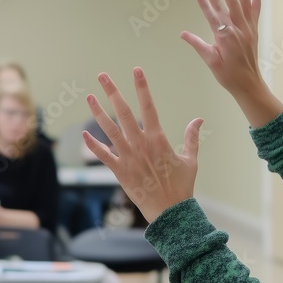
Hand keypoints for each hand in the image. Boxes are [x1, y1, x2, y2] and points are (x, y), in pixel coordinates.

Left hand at [83, 68, 202, 223]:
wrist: (170, 212)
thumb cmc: (182, 186)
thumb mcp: (191, 160)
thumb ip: (192, 138)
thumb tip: (198, 119)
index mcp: (159, 139)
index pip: (149, 106)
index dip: (142, 87)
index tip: (136, 70)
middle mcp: (141, 144)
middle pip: (124, 112)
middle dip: (113, 91)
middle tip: (103, 75)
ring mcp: (128, 157)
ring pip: (109, 130)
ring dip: (98, 112)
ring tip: (89, 96)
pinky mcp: (119, 171)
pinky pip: (103, 155)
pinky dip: (93, 145)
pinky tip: (84, 133)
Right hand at [181, 0, 282, 128]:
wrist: (248, 84)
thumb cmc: (227, 74)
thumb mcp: (209, 60)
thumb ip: (197, 44)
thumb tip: (183, 34)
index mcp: (224, 36)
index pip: (212, 14)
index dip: (205, 1)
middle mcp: (238, 29)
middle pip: (229, 3)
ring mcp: (247, 29)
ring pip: (243, 3)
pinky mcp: (254, 32)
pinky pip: (255, 13)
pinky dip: (257, 1)